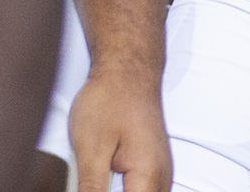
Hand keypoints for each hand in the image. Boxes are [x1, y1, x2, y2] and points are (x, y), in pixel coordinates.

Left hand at [67, 66, 170, 191]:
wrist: (127, 70)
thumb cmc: (109, 102)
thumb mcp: (91, 150)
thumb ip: (92, 191)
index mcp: (148, 178)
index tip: (89, 189)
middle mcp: (161, 179)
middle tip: (88, 184)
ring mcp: (159, 174)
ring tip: (91, 182)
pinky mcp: (151, 169)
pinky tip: (100, 188)